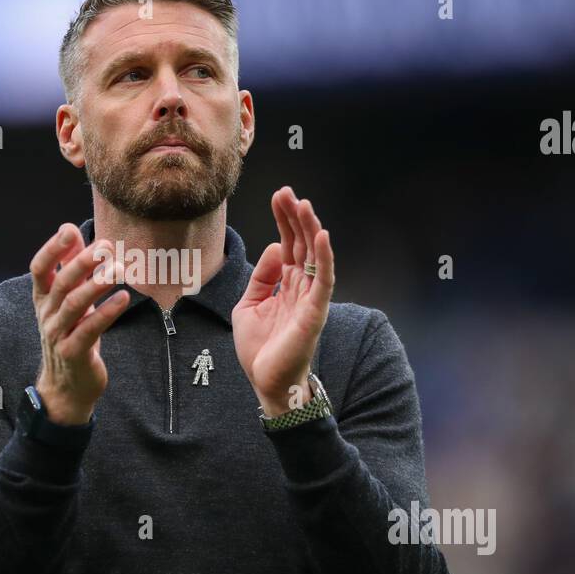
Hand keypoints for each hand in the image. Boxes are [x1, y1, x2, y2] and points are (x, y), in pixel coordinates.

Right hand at [30, 223, 129, 424]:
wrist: (67, 386)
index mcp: (43, 299)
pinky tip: (124, 298)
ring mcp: (57, 335)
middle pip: (61, 284)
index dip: (52, 249)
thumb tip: (70, 231)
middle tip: (105, 246)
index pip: (39, 269)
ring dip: (97, 284)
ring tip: (118, 268)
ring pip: (74, 305)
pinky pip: (90, 330)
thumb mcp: (68, 300)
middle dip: (82, 263)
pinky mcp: (73, 353)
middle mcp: (46, 315)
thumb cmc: (71, 335)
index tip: (69, 230)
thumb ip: (69, 268)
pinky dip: (107, 313)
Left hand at [232, 186, 334, 416]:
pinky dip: (325, 257)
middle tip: (287, 192)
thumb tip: (275, 246)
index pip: (289, 243)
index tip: (278, 196)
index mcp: (286, 283)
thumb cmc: (259, 348)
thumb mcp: (249, 304)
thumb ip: (262, 277)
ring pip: (315, 256)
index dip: (284, 219)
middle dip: (295, 216)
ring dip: (311, 229)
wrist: (266, 381)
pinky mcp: (315, 311)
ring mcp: (310, 298)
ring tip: (303, 205)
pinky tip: (320, 235)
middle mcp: (301, 286)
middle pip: (302, 243)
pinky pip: (324, 280)